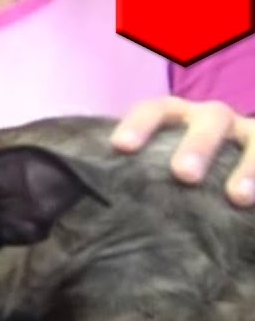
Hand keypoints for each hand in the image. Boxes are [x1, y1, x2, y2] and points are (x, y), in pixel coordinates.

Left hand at [111, 96, 254, 206]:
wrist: (215, 172)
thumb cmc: (167, 173)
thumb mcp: (149, 166)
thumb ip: (130, 175)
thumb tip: (83, 210)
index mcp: (174, 117)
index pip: (154, 110)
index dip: (139, 124)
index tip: (122, 146)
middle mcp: (211, 119)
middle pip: (208, 121)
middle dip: (198, 145)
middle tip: (185, 174)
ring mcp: (245, 134)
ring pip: (253, 139)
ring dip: (248, 165)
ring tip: (238, 196)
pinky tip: (254, 198)